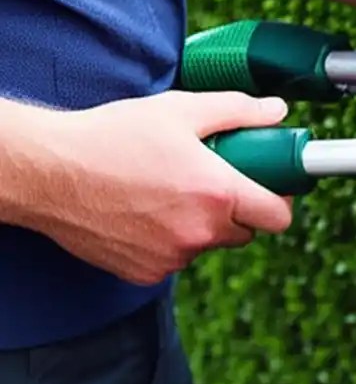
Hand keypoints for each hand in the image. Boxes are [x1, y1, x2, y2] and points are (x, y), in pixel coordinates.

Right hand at [11, 91, 293, 284]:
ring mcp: (172, 257)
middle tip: (213, 180)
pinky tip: (143, 211)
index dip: (281, 201)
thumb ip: (237, 111)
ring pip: (208, 244)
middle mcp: (200, 232)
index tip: (272, 186)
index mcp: (218, 194)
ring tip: (168, 190)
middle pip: (245, 231)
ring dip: (201, 224)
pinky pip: (174, 258)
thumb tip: (277, 112)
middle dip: (238, 209)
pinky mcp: (146, 272)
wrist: (47, 172)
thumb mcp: (179, 111)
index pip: (279, 217)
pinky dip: (168, 240)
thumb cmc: (111, 136)